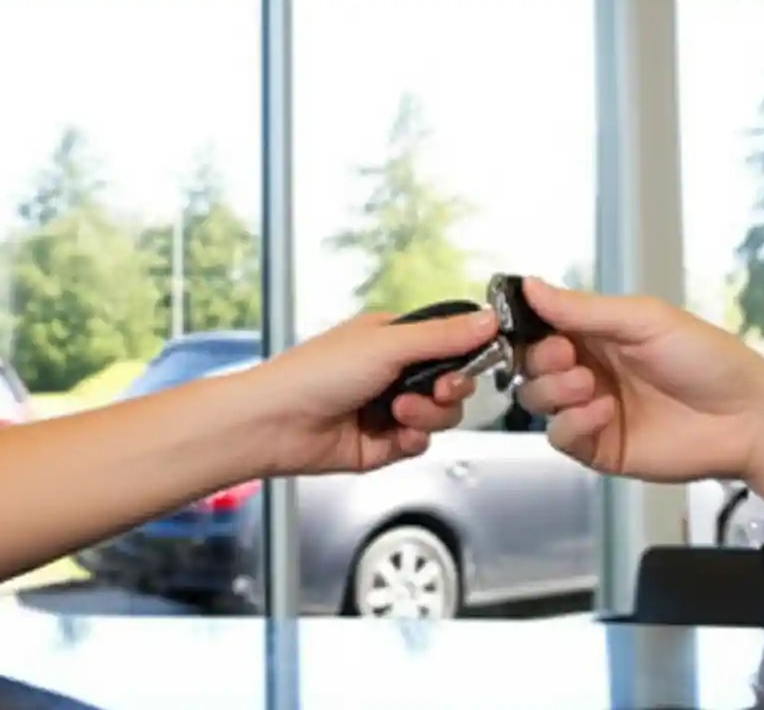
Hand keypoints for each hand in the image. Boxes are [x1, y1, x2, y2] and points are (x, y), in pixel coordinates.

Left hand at [251, 308, 499, 475]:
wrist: (275, 424)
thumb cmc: (314, 373)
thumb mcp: (387, 344)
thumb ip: (443, 336)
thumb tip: (489, 319)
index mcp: (395, 339)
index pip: (452, 344)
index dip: (468, 356)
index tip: (470, 363)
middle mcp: (394, 372)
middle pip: (453, 384)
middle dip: (448, 391)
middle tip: (435, 390)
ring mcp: (388, 409)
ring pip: (440, 417)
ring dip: (426, 417)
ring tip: (396, 414)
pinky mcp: (383, 443)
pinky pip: (419, 443)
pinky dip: (411, 440)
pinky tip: (392, 436)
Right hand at [515, 278, 763, 504]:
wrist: (747, 419)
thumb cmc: (708, 360)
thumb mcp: (645, 320)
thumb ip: (583, 308)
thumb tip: (530, 286)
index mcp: (597, 333)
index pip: (540, 326)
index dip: (525, 326)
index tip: (524, 323)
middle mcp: (587, 369)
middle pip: (529, 365)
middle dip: (539, 359)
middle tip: (568, 356)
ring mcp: (590, 410)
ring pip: (536, 399)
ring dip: (553, 389)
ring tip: (589, 385)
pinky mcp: (598, 447)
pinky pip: (559, 436)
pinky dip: (572, 422)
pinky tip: (604, 411)